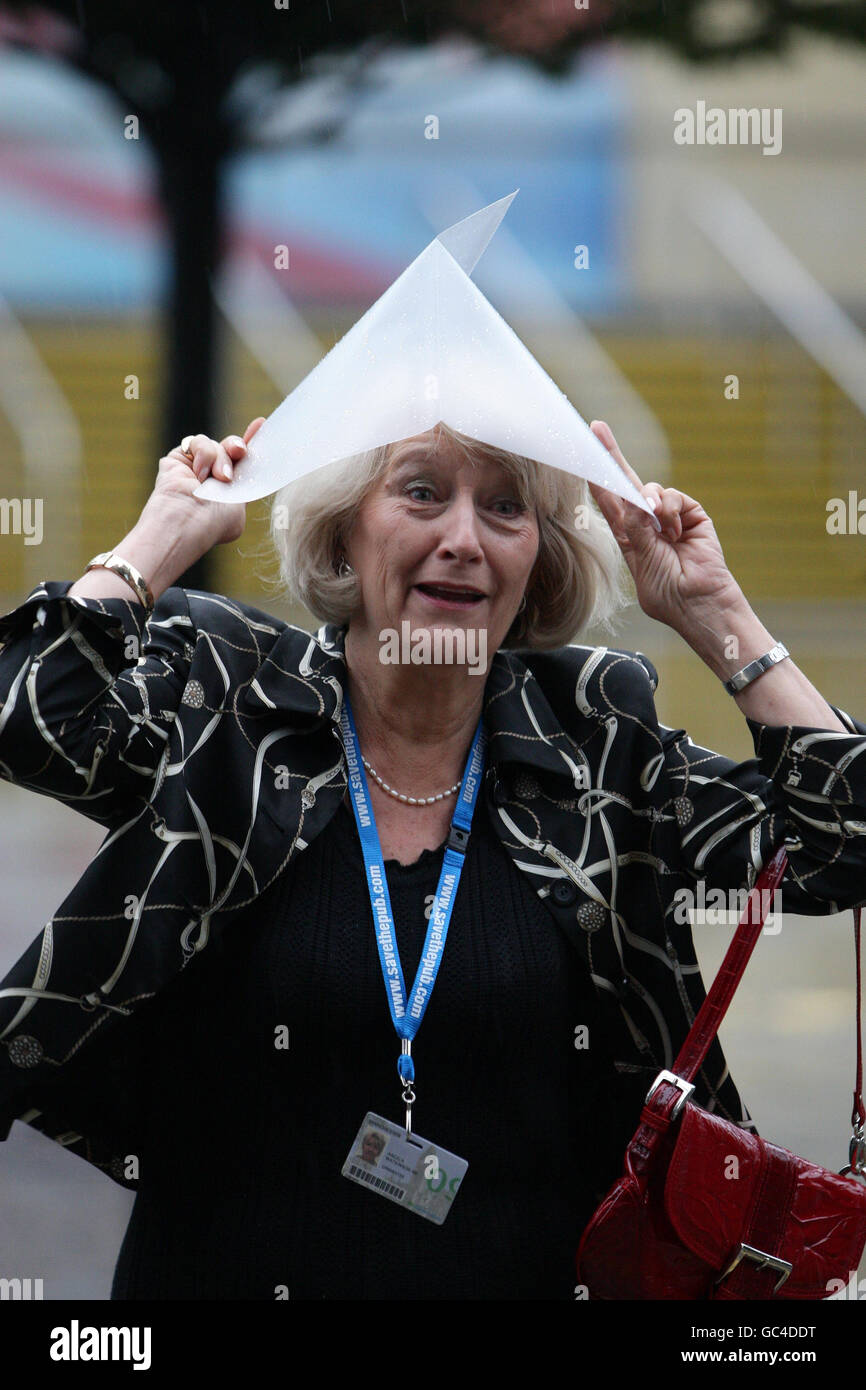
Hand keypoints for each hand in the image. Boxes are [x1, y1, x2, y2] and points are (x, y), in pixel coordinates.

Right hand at [146, 417, 265, 548]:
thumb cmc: (214, 522)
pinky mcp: (179, 458)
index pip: (242, 463)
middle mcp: (212, 478)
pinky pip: (198, 442)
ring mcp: (195, 467)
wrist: (188, 519)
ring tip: (218, 478)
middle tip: (239, 452)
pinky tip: (199, 474)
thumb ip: (246, 485)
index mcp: (228, 491)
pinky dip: (203, 455)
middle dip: (238, 447)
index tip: (261, 425)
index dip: (252, 443)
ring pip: (216, 446)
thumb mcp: (239, 506)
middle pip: (230, 448)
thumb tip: (250, 471)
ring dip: (220, 459)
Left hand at [587, 420, 742, 633]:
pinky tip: (677, 533)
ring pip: (650, 490)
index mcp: (627, 536)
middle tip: (597, 429)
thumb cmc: (667, 592)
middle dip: (611, 456)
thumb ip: (637, 528)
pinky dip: (671, 512)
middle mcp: (645, 522)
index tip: (582, 455)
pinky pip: (672, 497)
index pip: (607, 501)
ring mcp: (668, 517)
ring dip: (651, 506)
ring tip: (663, 532)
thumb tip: (635, 500)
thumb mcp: (643, 560)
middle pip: (625, 483)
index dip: (595, 478)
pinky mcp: (690, 513)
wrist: (700, 603)